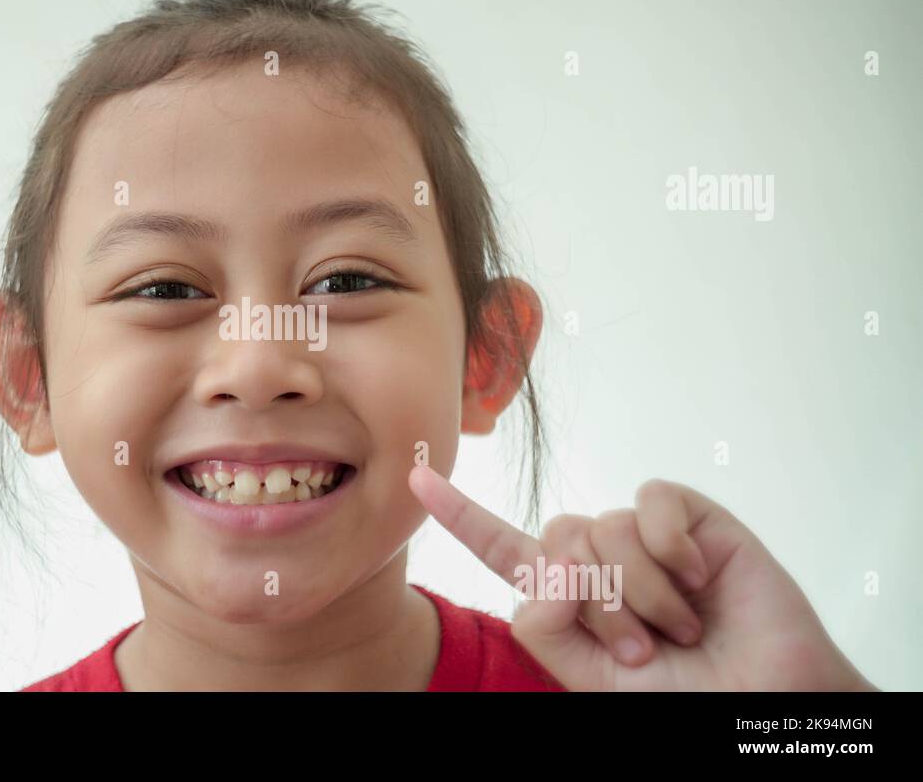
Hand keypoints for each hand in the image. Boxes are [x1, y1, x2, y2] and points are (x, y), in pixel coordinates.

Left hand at [408, 466, 877, 690]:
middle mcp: (601, 558)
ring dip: (642, 592)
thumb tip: (551, 568)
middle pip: (555, 538)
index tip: (417, 477)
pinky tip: (699, 577)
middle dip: (597, 604)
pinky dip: (670, 545)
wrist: (761, 700)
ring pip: (601, 527)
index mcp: (569, 597)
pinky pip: (651, 501)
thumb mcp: (588, 676)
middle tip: (645, 648)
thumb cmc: (680, 694)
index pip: (503, 547)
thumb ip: (545, 626)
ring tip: (682, 628)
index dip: (460, 516)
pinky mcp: (692, 517)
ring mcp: (645, 535)